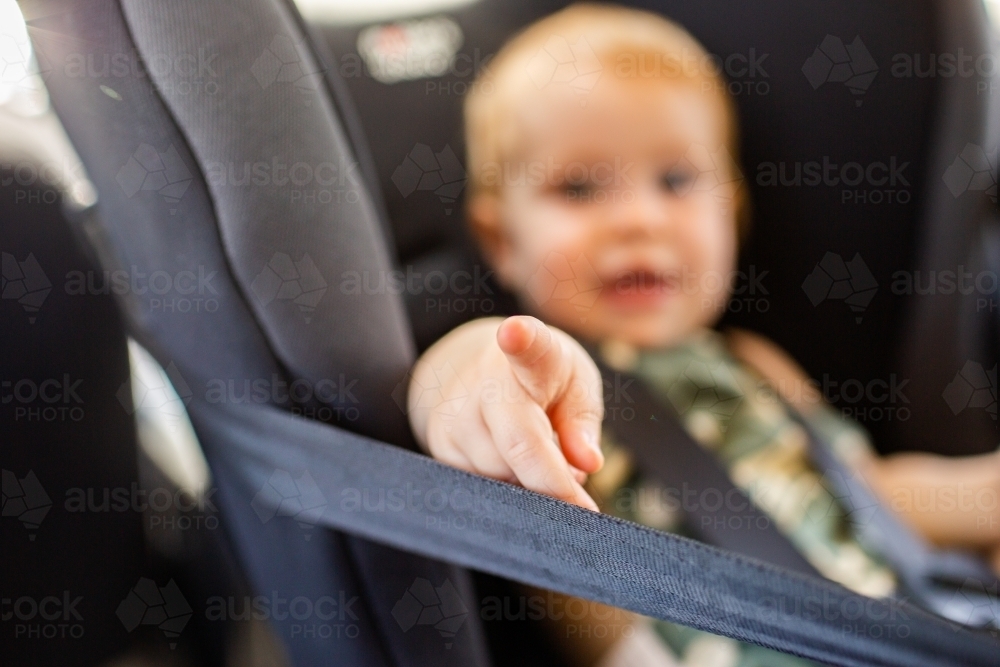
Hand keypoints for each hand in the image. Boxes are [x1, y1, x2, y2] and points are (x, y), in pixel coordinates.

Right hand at [406, 316, 604, 509]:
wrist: (484, 371)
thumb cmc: (547, 381)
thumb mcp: (577, 387)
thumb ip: (583, 423)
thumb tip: (587, 463)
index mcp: (532, 353)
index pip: (526, 346)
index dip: (520, 339)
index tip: (515, 331)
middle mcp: (485, 379)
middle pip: (518, 443)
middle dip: (552, 482)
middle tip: (581, 502)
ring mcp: (455, 412)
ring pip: (500, 474)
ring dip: (530, 483)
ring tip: (541, 460)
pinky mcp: (440, 443)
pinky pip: (482, 483)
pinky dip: (506, 486)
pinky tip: (513, 464)